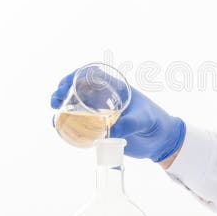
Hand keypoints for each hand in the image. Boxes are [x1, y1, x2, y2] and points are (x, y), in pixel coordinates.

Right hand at [51, 71, 185, 161]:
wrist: (161, 141)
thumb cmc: (156, 123)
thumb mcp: (144, 120)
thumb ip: (130, 124)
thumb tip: (108, 132)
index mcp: (117, 88)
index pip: (92, 74)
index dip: (75, 75)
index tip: (65, 85)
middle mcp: (106, 98)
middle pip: (78, 88)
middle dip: (62, 90)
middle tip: (56, 101)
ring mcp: (102, 113)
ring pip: (75, 105)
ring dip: (62, 107)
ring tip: (55, 114)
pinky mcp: (100, 128)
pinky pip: (79, 123)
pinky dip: (67, 123)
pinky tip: (59, 127)